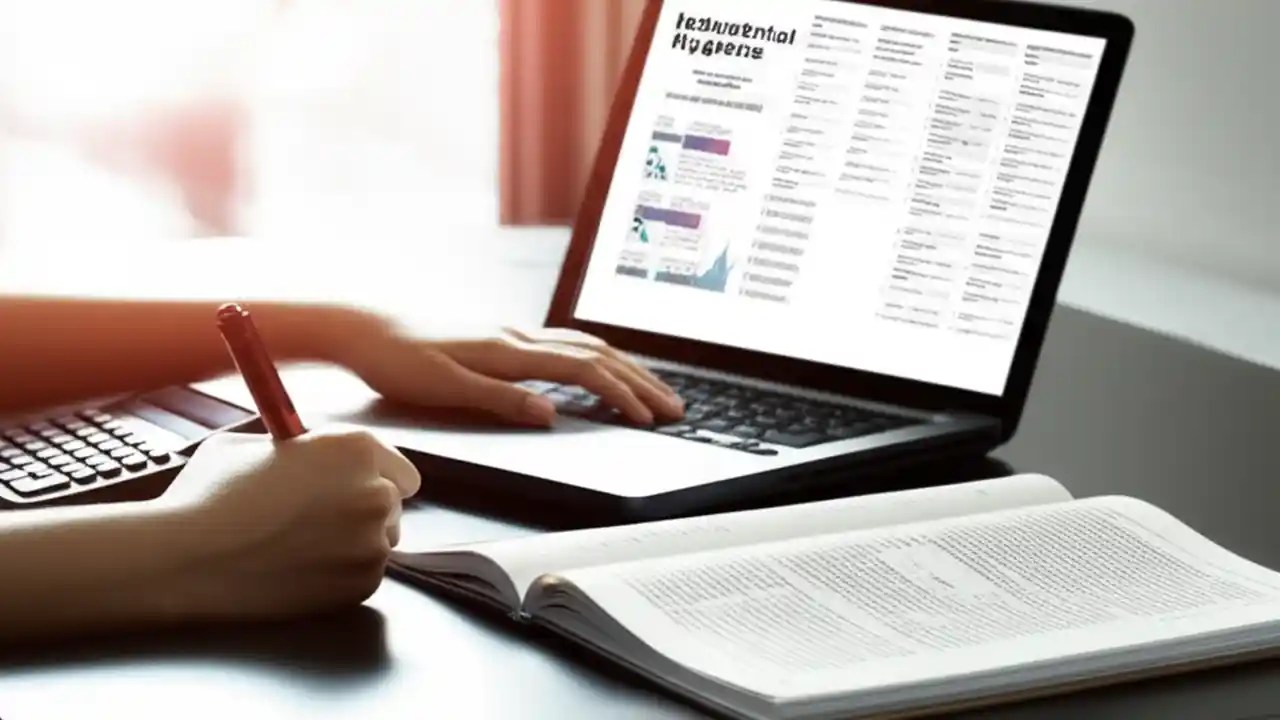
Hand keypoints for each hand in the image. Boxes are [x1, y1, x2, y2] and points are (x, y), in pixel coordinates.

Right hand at [160, 425, 420, 620]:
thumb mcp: (251, 446)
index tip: (357, 488)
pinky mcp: (360, 585)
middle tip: (319, 519)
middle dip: (361, 510)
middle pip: (391, 505)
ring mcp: (371, 543)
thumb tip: (305, 452)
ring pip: (379, 542)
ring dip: (353, 543)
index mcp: (354, 449)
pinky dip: (341, 575)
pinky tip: (300, 569)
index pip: (397, 468)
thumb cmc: (210, 495)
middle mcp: (374, 493)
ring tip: (302, 546)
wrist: (187, 557)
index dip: (374, 478)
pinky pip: (364, 576)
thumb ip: (295, 448)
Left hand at [335, 318, 684, 426]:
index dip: (621, 394)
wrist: (363, 325)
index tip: (650, 418)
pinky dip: (596, 357)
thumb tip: (552, 412)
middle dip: (640, 380)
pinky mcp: (501, 336)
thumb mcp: (443, 387)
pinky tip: (599, 366)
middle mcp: (517, 336)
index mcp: (508, 350)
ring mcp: (511, 333)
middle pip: (596, 354)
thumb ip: (499, 399)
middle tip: (674, 406)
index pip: (582, 371)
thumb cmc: (396, 358)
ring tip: (651, 388)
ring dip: (624, 367)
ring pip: (583, 345)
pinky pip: (564, 344)